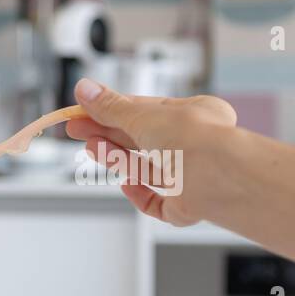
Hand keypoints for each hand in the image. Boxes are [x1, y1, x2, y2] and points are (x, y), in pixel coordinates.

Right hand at [67, 77, 237, 226]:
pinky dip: (140, 194)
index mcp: (194, 116)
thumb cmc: (194, 138)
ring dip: (118, 157)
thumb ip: (111, 106)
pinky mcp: (187, 206)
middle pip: (144, 140)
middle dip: (109, 133)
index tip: (84, 109)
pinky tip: (126, 184)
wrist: (217, 177)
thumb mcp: (143, 114)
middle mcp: (195, 146)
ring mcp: (192, 177)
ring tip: (92, 147)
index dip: (113, 109)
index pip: (147, 110)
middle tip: (77, 129)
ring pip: (148, 168)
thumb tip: (85, 89)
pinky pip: (158, 203)